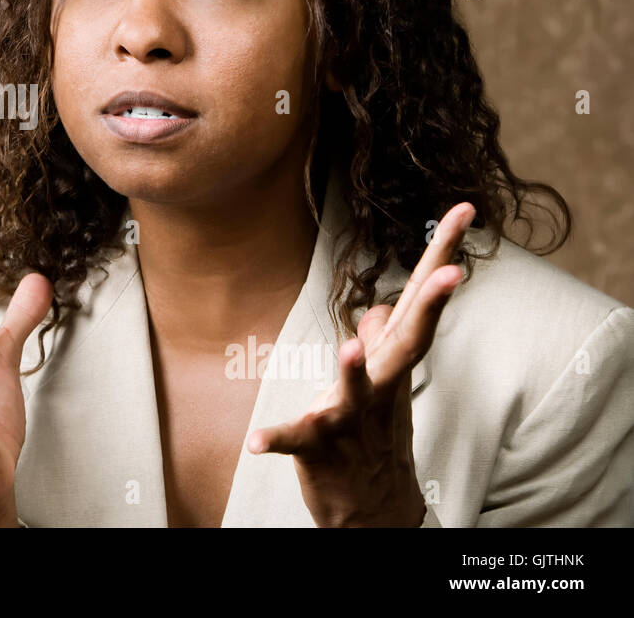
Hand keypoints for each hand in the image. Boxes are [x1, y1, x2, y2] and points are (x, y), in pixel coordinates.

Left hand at [246, 201, 475, 526]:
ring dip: (354, 372)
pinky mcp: (318, 449)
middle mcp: (381, 388)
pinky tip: (253, 441)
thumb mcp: (381, 384)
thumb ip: (382, 342)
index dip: (443, 256)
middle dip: (431, 306)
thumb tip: (379, 308)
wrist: (371, 510)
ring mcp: (351, 419)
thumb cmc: (372, 434)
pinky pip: (294, 442)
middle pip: (410, 342)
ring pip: (354, 393)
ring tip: (349, 348)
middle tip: (455, 272)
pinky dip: (274, 439)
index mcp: (393, 364)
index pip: (420, 304)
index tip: (465, 210)